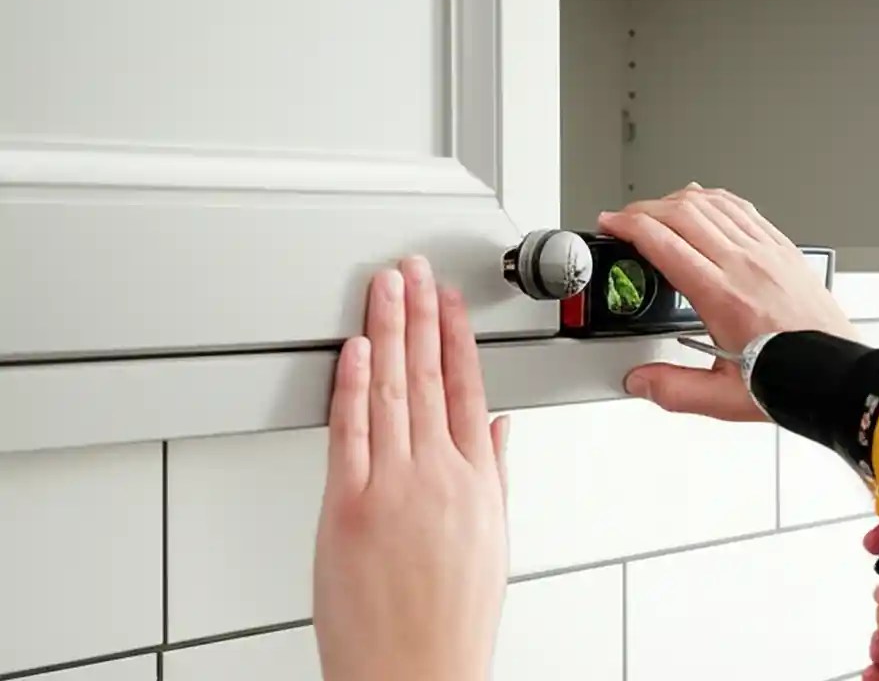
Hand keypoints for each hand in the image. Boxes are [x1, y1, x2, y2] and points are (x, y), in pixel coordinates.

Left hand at [313, 257, 509, 680]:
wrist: (418, 673)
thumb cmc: (452, 620)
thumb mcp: (491, 541)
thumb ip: (493, 475)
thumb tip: (498, 429)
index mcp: (478, 482)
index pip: (469, 388)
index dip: (458, 336)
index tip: (450, 300)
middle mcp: (440, 476)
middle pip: (430, 377)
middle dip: (421, 313)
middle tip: (413, 269)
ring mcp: (394, 487)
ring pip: (393, 391)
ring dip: (388, 330)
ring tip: (385, 286)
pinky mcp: (349, 507)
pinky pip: (351, 432)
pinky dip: (354, 385)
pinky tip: (357, 347)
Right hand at [598, 184, 854, 420]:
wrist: (839, 375)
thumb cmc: (794, 379)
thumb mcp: (724, 398)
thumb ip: (674, 390)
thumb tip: (639, 381)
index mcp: (724, 298)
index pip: (665, 243)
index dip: (630, 226)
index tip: (611, 224)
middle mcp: (746, 266)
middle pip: (684, 213)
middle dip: (644, 208)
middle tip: (625, 217)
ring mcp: (767, 253)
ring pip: (713, 204)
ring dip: (677, 200)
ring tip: (656, 209)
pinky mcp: (784, 250)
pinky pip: (743, 209)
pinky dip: (714, 199)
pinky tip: (704, 203)